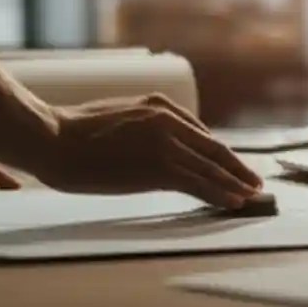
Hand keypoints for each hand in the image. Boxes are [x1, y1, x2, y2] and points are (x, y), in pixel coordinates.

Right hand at [30, 93, 263, 208]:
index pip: (199, 133)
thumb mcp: (116, 118)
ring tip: (252, 194)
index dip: (218, 152)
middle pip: (214, 148)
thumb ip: (143, 128)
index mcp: (158, 105)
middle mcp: (169, 120)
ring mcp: (166, 143)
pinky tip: (233, 201)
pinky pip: (199, 183)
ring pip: (211, 167)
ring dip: (235, 182)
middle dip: (236, 166)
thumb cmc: (72, 133)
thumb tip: (155, 149)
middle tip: (255, 180)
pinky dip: (220, 193)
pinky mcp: (160, 168)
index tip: (230, 163)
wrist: (53, 139)